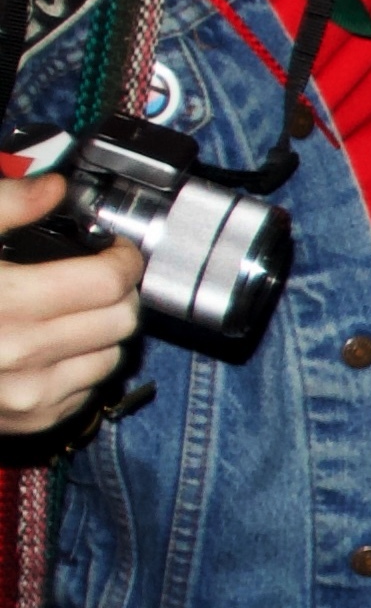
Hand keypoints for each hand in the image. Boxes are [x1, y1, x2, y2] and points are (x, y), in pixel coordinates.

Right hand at [0, 170, 141, 434]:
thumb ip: (4, 205)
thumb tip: (51, 188)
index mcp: (6, 302)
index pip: (107, 283)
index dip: (121, 259)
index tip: (115, 250)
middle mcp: (21, 354)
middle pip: (120, 321)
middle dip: (117, 293)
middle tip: (97, 277)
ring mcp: (26, 394)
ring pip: (110, 358)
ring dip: (102, 333)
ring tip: (70, 312)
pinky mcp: (27, 419)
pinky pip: (85, 392)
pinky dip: (79, 367)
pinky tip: (49, 346)